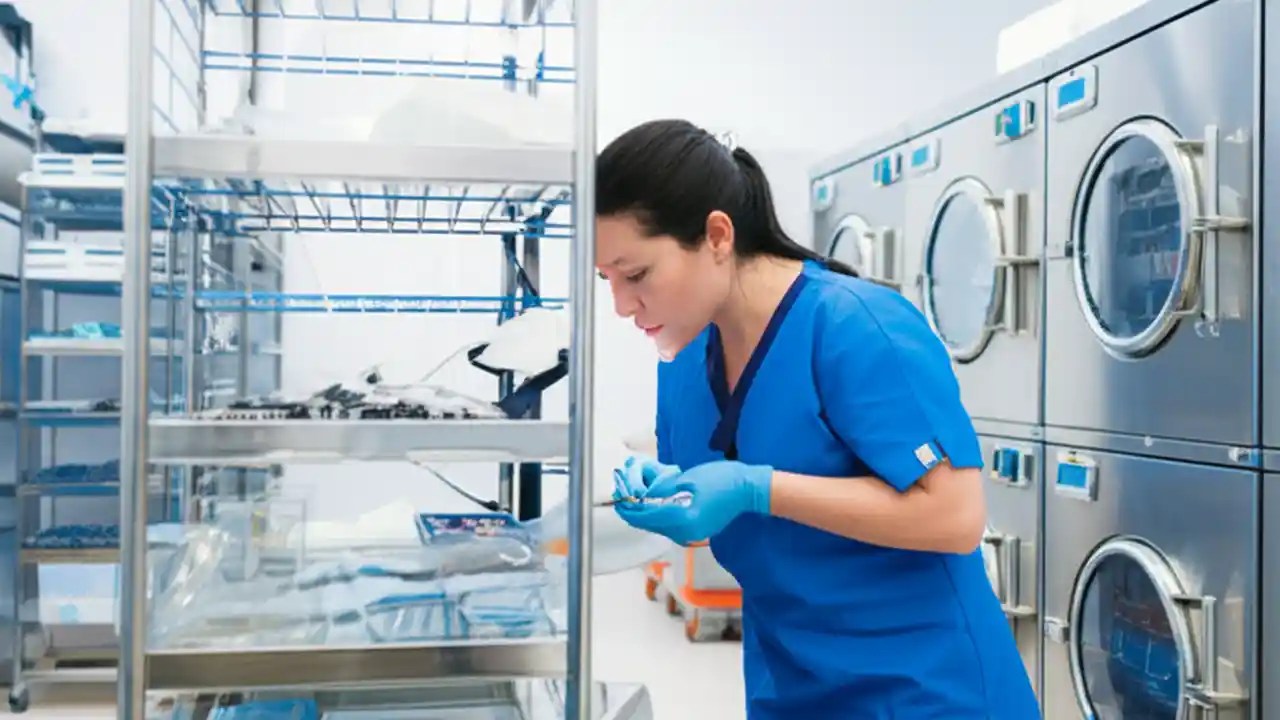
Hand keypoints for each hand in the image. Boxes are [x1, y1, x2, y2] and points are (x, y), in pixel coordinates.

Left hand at [614, 460, 772, 544]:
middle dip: (635, 506)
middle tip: (625, 487)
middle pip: (649, 522)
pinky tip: (656, 495)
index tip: (617, 493)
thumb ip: (661, 488)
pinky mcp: (694, 530)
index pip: (645, 516)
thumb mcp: (687, 479)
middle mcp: (684, 534)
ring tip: (638, 488)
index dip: (628, 505)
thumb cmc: (723, 480)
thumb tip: (642, 492)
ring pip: (657, 523)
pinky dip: (659, 509)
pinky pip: (669, 522)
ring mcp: (690, 534)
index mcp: (682, 521)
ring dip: (646, 507)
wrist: (750, 490)